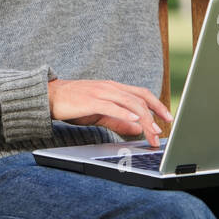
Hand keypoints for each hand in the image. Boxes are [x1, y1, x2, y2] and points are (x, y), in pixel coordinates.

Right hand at [48, 78, 171, 147]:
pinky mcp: (91, 100)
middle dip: (154, 115)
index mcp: (114, 88)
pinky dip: (125, 113)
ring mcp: (101, 92)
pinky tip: (135, 120)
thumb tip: (138, 128)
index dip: (157, 105)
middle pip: (140, 99)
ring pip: (130, 103)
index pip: (142, 94)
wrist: (50, 96)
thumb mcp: (100, 113)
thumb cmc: (74, 104)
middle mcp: (110, 87)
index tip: (168, 118)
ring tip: (153, 131)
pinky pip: (112, 106)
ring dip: (145, 118)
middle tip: (162, 131)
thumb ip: (119, 120)